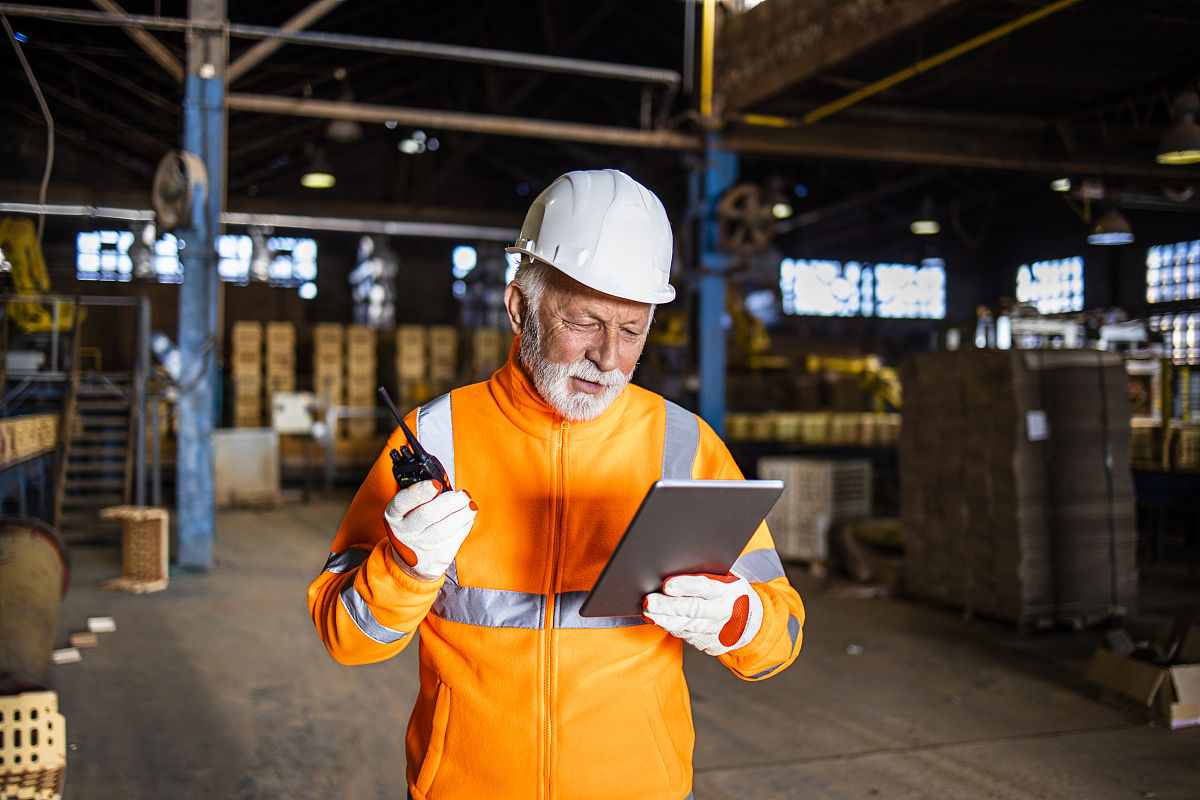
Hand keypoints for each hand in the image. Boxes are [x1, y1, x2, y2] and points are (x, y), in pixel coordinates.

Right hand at [383, 480, 476, 581]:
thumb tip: (448, 487)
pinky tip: (466, 520)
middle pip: (427, 515)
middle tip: (463, 495)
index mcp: (394, 515)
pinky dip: (464, 527)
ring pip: (444, 530)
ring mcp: (419, 547)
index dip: (420, 492)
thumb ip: (423, 497)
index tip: (436, 485)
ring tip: (470, 506)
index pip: (402, 502)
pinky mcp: (435, 560)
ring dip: (462, 515)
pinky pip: (453, 540)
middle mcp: (404, 532)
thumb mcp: (408, 510)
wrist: (411, 561)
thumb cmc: (414, 525)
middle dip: (450, 502)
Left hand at [643, 574, 762, 655]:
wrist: (752, 623)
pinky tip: (658, 620)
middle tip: (649, 602)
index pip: (705, 587)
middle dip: (669, 606)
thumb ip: (705, 576)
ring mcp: (716, 631)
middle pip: (693, 609)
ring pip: (687, 626)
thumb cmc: (730, 593)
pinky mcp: (709, 644)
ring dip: (665, 620)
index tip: (666, 585)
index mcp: (728, 591)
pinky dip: (671, 628)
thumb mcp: (727, 580)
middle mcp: (723, 612)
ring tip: (648, 612)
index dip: (685, 586)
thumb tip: (672, 569)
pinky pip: (686, 636)